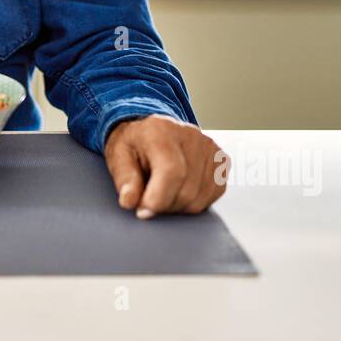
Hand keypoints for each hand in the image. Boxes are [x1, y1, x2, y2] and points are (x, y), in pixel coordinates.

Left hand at [104, 115, 228, 217]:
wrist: (151, 130)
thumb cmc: (134, 144)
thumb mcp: (118, 156)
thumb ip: (124, 179)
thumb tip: (130, 201)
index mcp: (162, 131)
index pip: (172, 172)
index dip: (158, 199)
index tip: (143, 211)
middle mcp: (192, 136)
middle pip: (187, 191)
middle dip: (164, 206)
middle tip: (148, 200)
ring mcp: (210, 148)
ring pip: (200, 198)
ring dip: (179, 206)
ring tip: (163, 192)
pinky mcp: (222, 160)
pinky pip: (213, 195)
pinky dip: (194, 201)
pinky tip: (180, 189)